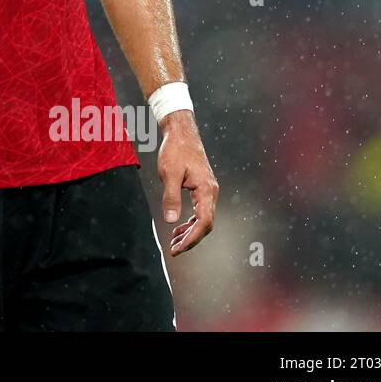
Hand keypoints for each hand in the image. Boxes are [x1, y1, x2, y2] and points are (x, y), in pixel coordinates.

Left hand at [157, 111, 218, 255]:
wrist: (181, 132)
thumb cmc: (176, 149)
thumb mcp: (169, 173)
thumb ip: (171, 197)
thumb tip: (171, 221)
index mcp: (206, 190)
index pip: (204, 222)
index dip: (192, 238)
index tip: (178, 248)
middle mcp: (211, 192)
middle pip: (205, 224)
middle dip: (190, 239)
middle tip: (174, 249)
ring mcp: (208, 191)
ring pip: (203, 219)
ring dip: (190, 232)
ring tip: (174, 242)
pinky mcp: (202, 188)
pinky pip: (200, 211)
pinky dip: (190, 222)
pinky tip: (178, 227)